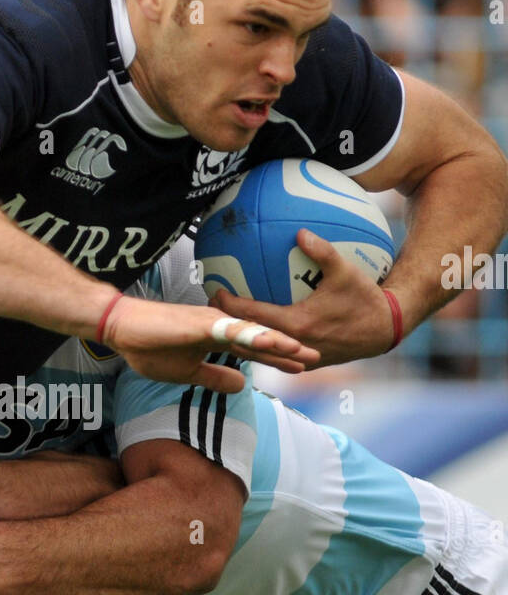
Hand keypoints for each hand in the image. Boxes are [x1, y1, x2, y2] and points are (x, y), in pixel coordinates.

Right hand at [103, 293, 319, 391]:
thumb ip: (215, 377)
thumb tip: (242, 385)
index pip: (254, 353)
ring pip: (251, 334)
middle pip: (261, 342)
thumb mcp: (187, 373)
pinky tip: (267, 340)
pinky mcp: (200, 323)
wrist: (122, 329)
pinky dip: (249, 335)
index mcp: (217, 340)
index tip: (302, 367)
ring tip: (301, 350)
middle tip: (317, 357)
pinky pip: (229, 330)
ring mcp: (212, 324)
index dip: (278, 360)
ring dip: (276, 342)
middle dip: (288, 351)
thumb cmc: (149, 347)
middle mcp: (220, 328)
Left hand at [209, 229, 396, 365]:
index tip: (214, 294)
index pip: (255, 317)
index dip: (231, 307)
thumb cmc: (365, 299)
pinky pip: (276, 353)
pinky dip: (261, 342)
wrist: (385, 330)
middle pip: (251, 336)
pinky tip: (252, 331)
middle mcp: (295, 345)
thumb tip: (300, 232)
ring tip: (224, 322)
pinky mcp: (305, 362)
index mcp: (299, 324)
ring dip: (242, 335)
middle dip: (228, 323)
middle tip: (209, 309)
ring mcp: (299, 357)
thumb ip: (322, 252)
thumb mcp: (346, 272)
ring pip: (261, 349)